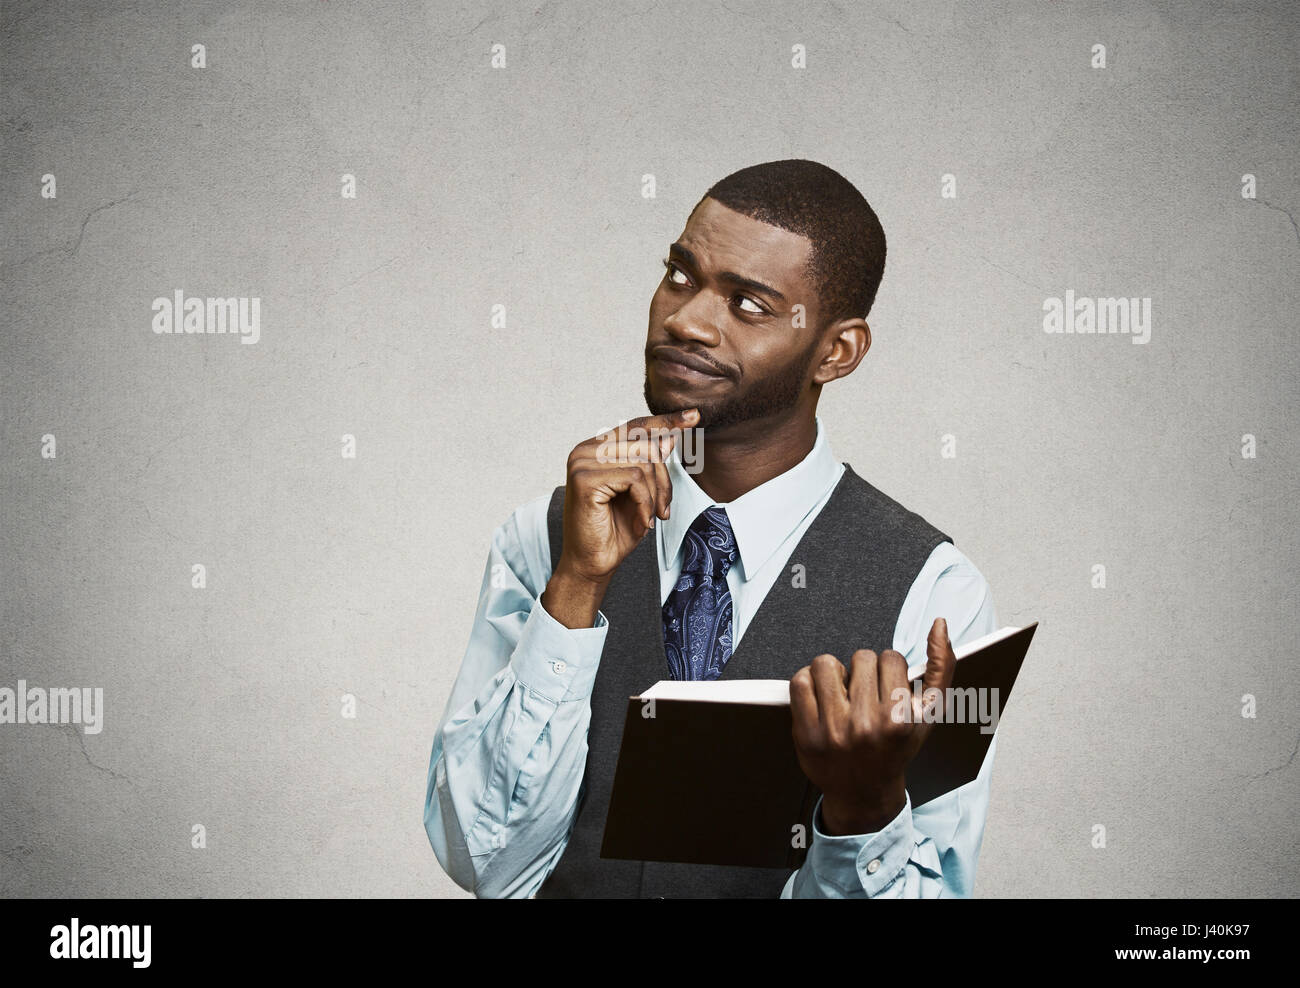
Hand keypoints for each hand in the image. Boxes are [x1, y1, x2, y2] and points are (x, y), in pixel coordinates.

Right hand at [541, 408, 696, 627]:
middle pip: (645, 446)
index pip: (635, 427)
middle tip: (663, 510)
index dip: (666, 421)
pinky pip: (634, 478)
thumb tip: (668, 437)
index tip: (694, 416)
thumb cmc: (614, 531)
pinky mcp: (584, 479)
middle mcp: (584, 450)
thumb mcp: (642, 494)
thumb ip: (650, 465)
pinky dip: (646, 502)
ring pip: (643, 463)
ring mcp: (581, 462)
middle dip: (663, 480)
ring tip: (651, 517)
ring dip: (656, 495)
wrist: (592, 565)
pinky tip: (642, 521)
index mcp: (594, 449)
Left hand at [790, 617, 956, 834]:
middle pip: (860, 657)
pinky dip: (808, 682)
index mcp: (900, 719)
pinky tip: (821, 699)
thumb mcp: (929, 714)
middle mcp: (867, 726)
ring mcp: (833, 730)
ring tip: (841, 694)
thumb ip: (942, 668)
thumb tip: (940, 624)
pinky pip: (800, 680)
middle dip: (863, 670)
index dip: (888, 670)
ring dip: (833, 673)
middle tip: (864, 695)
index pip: (891, 658)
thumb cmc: (897, 747)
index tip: (887, 690)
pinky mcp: (805, 733)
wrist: (864, 792)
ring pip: (826, 663)